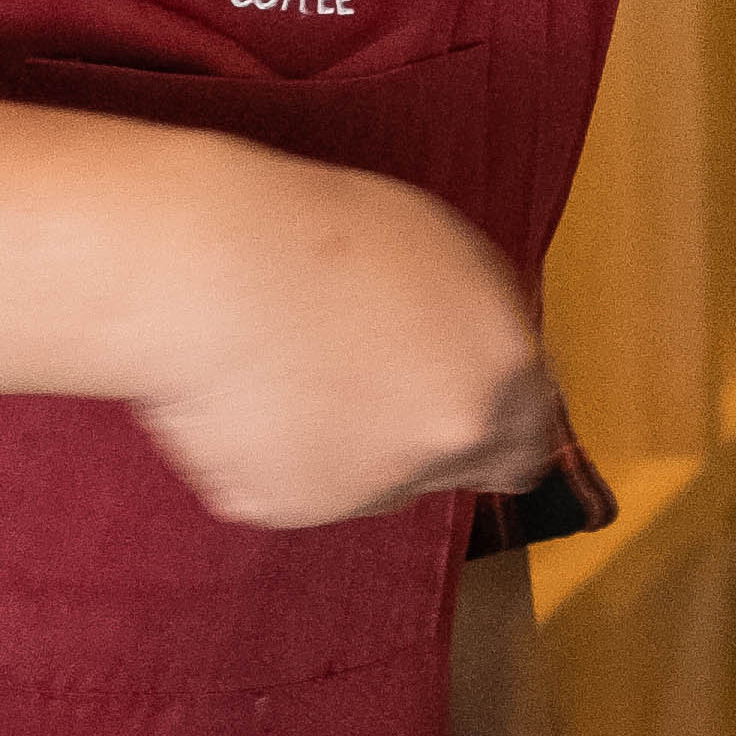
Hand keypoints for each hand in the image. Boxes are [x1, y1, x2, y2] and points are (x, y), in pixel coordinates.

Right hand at [136, 151, 560, 527]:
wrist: (207, 266)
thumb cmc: (316, 229)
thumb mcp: (443, 246)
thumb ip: (480, 321)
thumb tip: (482, 361)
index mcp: (501, 368)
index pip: (528, 440)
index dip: (495, 428)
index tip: (465, 415)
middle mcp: (449, 438)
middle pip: (457, 469)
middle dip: (425, 439)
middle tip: (369, 390)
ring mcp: (369, 484)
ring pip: (374, 486)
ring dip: (352, 451)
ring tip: (295, 375)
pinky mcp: (286, 507)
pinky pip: (287, 490)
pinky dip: (270, 455)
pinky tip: (247, 398)